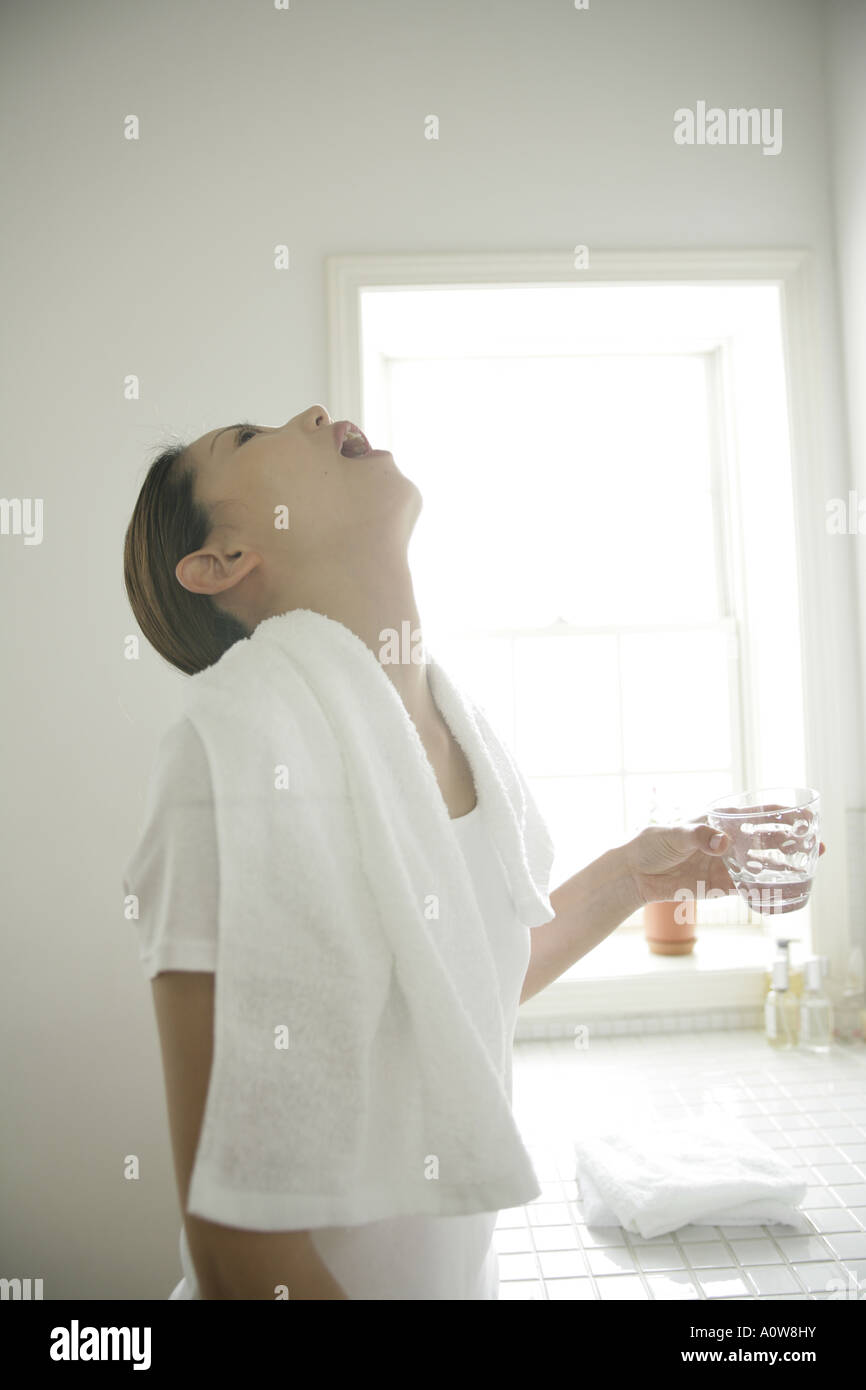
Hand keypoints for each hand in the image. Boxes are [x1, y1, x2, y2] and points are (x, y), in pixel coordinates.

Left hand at [623, 821, 826, 907]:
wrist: (635, 873)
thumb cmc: (651, 843)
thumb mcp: (673, 833)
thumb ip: (698, 836)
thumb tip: (724, 842)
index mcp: (718, 821)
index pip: (755, 814)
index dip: (780, 813)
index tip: (803, 814)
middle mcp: (727, 842)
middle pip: (766, 841)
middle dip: (791, 842)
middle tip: (816, 846)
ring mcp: (725, 864)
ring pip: (762, 865)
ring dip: (784, 867)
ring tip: (808, 868)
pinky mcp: (719, 886)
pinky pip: (747, 888)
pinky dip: (764, 889)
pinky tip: (783, 892)